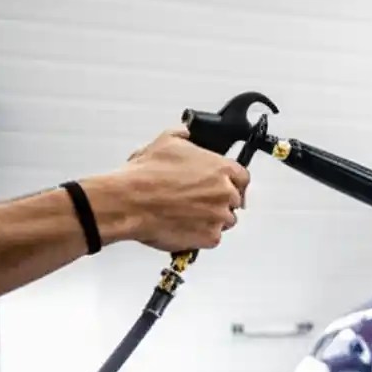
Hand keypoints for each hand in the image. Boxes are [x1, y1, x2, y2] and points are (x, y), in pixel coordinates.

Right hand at [83, 128, 250, 250]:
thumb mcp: (164, 142)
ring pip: (226, 221)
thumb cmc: (144, 176)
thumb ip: (182, 135)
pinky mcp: (210, 237)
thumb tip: (185, 132)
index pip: (242, 177)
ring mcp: (219, 217)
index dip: (233, 182)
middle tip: (197, 201)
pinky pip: (212, 238)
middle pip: (234, 200)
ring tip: (187, 214)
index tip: (226, 185)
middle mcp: (224, 193)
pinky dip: (201, 235)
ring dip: (212, 218)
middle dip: (219, 201)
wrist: (128, 203)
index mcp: (220, 168)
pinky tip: (184, 226)